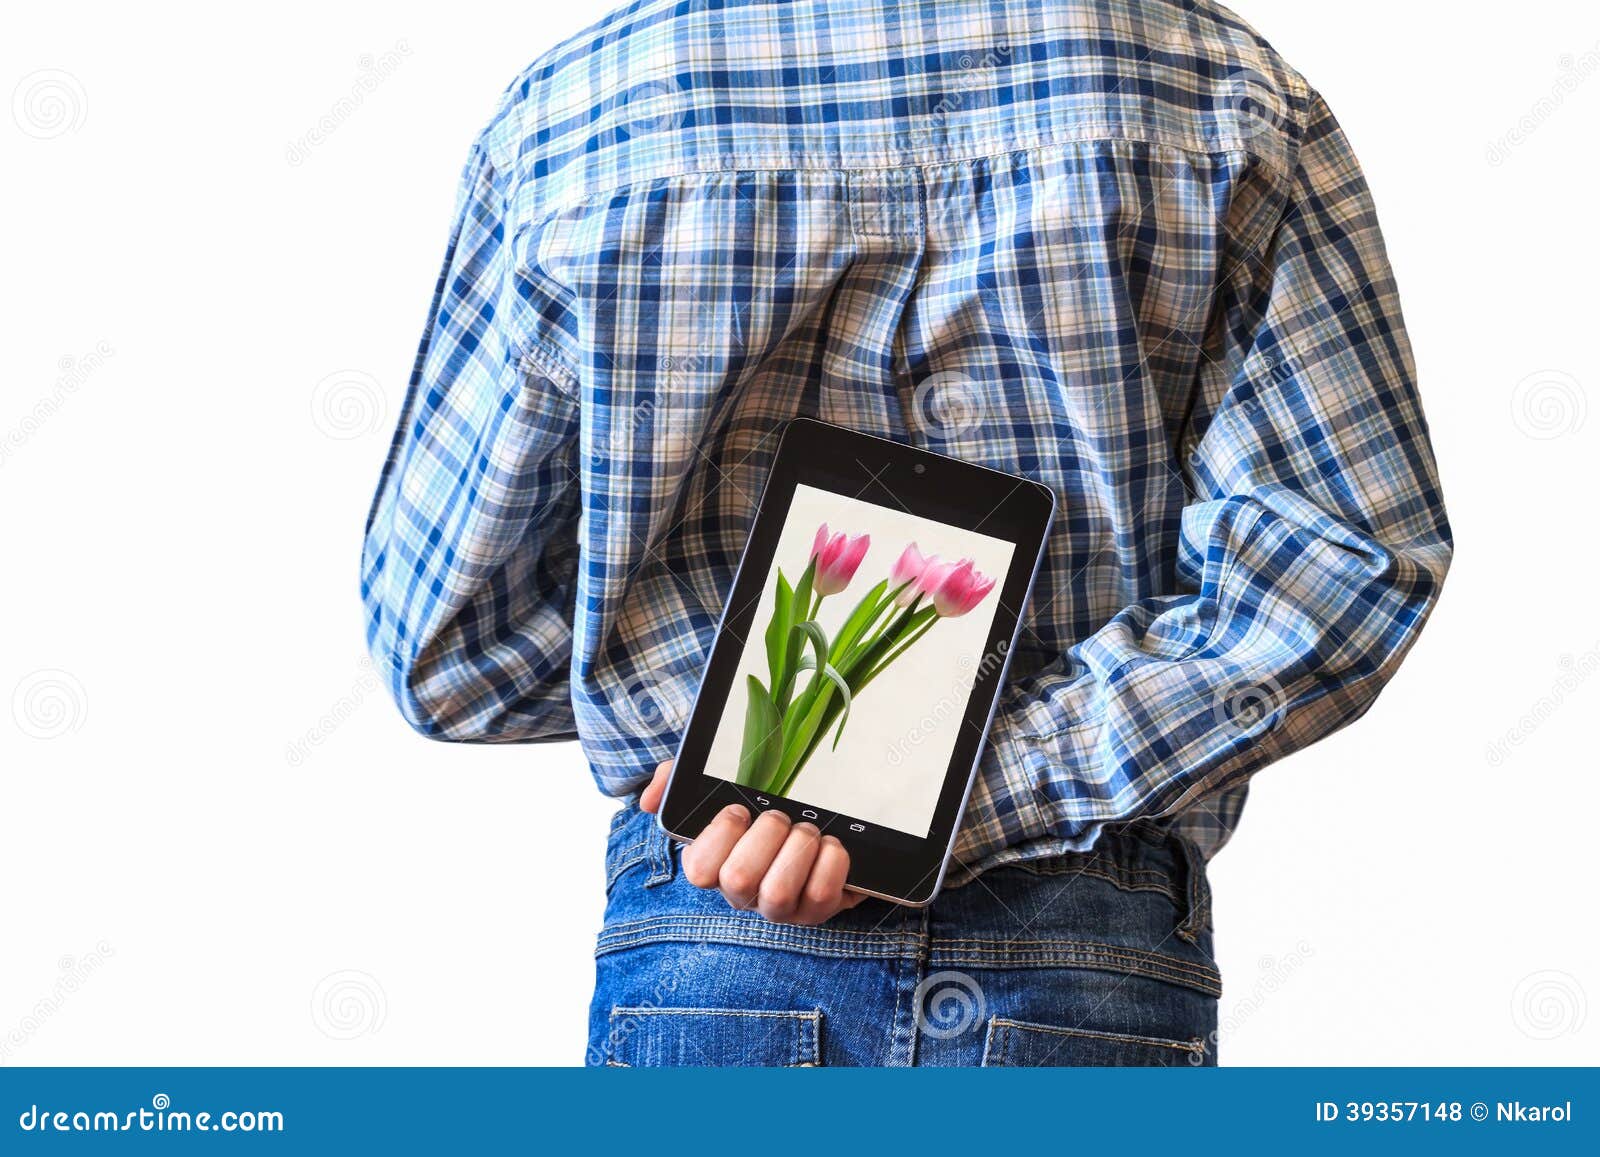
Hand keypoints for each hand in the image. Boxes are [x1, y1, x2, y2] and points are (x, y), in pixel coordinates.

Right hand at [640, 760, 866, 925]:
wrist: (818, 822)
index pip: (698, 870)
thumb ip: (674, 780)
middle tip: (780, 818)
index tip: (739, 811)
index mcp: (714, 865)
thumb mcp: (715, 784)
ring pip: (778, 892)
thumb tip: (650, 800)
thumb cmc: (758, 810)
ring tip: (807, 832)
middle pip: (739, 879)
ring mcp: (779, 909)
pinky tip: (829, 846)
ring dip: (798, 848)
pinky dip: (830, 862)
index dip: (721, 836)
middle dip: (766, 836)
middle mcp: (743, 895)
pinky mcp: (816, 912)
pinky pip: (821, 894)